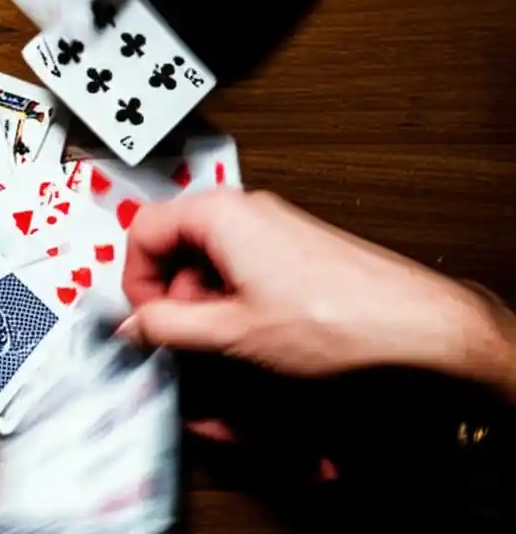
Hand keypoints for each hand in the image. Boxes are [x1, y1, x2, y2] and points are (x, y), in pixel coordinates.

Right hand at [119, 190, 515, 390]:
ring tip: (222, 336)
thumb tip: (134, 325)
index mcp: (220, 214)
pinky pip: (238, 263)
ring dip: (200, 297)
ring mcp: (271, 226)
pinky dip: (230, 296)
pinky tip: (251, 330)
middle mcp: (246, 210)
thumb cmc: (337, 318)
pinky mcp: (291, 247)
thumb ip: (168, 326)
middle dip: (170, 291)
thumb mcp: (232, 331)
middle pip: (174, 241)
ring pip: (206, 256)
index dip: (135, 279)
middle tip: (182, 331)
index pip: (143, 230)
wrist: (413, 325)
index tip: (144, 316)